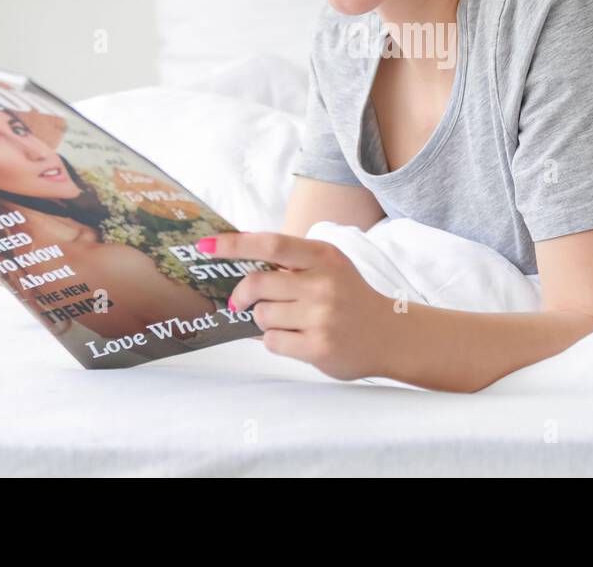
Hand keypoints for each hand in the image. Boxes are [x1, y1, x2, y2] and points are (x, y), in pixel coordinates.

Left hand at [202, 232, 393, 381]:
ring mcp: (321, 317)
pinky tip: (297, 338)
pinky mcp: (318, 347)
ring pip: (262, 316)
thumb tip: (238, 261)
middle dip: (243, 295)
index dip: (233, 245)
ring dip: (265, 320)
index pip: (269, 245)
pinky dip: (275, 341)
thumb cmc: (349, 296)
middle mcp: (323, 284)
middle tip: (242, 302)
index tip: (204, 245)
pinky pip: (272, 342)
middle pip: (257, 285)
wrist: (389, 334)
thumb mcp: (328, 267)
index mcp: (323, 256)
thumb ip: (290, 262)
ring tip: (290, 321)